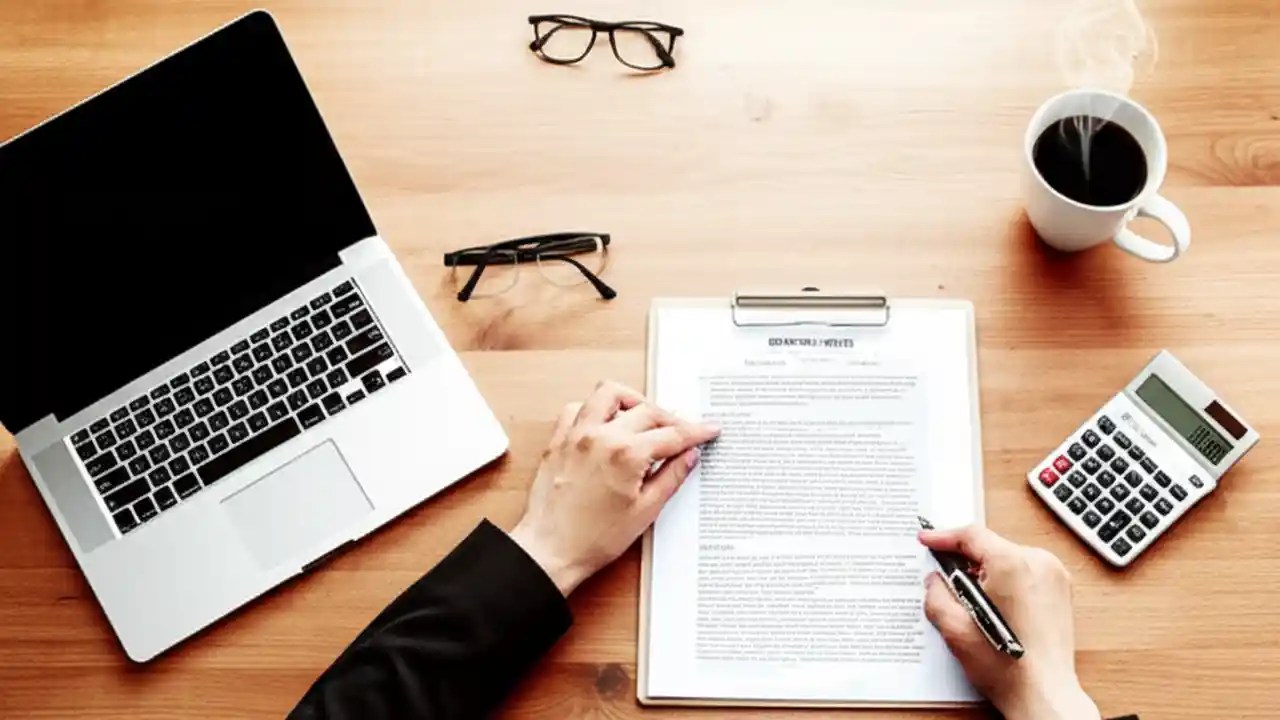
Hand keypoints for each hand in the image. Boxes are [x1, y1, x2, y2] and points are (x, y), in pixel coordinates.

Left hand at [509, 381, 719, 595]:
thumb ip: (671, 477)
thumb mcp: (645, 511)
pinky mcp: (558, 440)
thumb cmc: (593, 539)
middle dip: (671, 419)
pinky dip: (595, 410)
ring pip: (609, 393)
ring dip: (632, 401)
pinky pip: (578, 408)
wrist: (550, 550)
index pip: (672, 434)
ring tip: (643, 419)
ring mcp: (576, 434)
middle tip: (682, 433)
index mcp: (626, 454)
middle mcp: (601, 436)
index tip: (708, 430)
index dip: (696, 431)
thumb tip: (689, 455)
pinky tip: (606, 425)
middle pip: (647, 410)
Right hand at [919, 526, 1100, 719]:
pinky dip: (1006, 580)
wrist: (1044, 695)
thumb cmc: (1007, 667)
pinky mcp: (1061, 590)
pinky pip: (1025, 571)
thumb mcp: (955, 628)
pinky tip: (994, 605)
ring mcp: (1054, 576)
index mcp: (1012, 564)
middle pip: (990, 546)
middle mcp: (1038, 563)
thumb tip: (935, 580)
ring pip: (1007, 558)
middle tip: (945, 578)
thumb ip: (936, 594)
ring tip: (972, 600)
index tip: (928, 540)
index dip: (943, 536)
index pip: (971, 535)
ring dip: (986, 571)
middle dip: (965, 559)